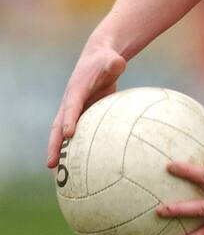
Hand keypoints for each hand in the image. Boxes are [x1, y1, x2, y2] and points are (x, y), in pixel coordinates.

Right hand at [47, 44, 126, 167]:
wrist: (99, 61)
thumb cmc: (106, 61)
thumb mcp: (112, 60)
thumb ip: (114, 63)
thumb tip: (119, 63)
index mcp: (77, 90)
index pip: (72, 106)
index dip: (70, 119)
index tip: (69, 134)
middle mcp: (71, 103)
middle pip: (58, 127)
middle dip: (55, 145)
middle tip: (52, 164)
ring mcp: (74, 111)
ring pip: (63, 135)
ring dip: (60, 152)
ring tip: (58, 175)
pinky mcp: (82, 116)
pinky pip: (76, 134)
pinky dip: (74, 149)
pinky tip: (81, 167)